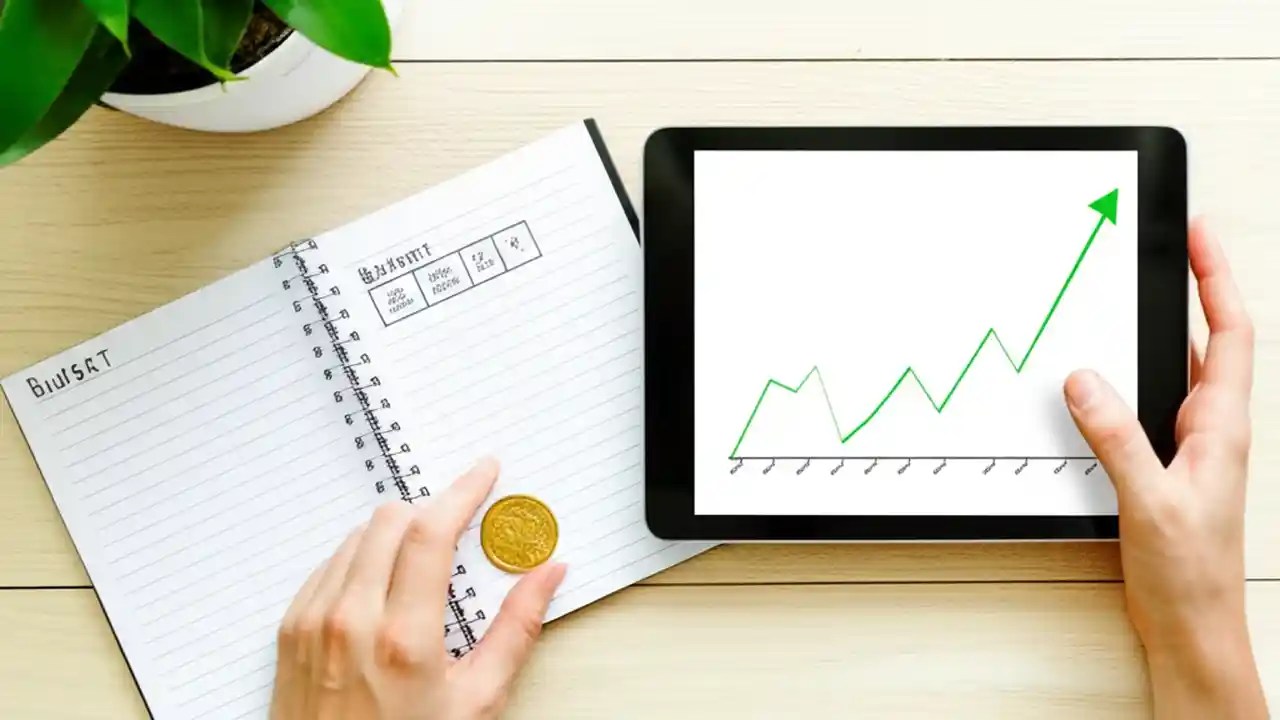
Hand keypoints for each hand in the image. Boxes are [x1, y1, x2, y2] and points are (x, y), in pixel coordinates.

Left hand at [270, 457, 566, 719]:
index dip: (463, 491)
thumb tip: (548, 574)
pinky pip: (327, 565)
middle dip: (430, 511)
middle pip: (390, 520)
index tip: (484, 473)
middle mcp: (350, 620)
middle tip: (457, 525)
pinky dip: (359, 560)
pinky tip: (382, 588)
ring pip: (356, 537)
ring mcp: (312, 622)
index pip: (431, 533)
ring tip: (421, 564)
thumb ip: (516, 630)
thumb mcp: (477, 702)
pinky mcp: (290, 630)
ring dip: (393, 534)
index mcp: (403, 637)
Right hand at [1063, 220, 1265, 718]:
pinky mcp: (1165, 465)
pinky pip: (1155, 401)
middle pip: (1212, 340)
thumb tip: (1085, 380)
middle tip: (1178, 244)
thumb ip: (1116, 438)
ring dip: (1172, 327)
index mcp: (1220, 429)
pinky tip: (1117, 368)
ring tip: (1153, 288)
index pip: (1229, 335)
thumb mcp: (1150, 501)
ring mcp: (1190, 447)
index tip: (1200, 236)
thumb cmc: (1190, 575)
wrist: (1192, 626)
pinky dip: (1140, 372)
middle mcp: (1211, 430)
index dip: (1217, 280)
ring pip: (1184, 369)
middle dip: (1199, 287)